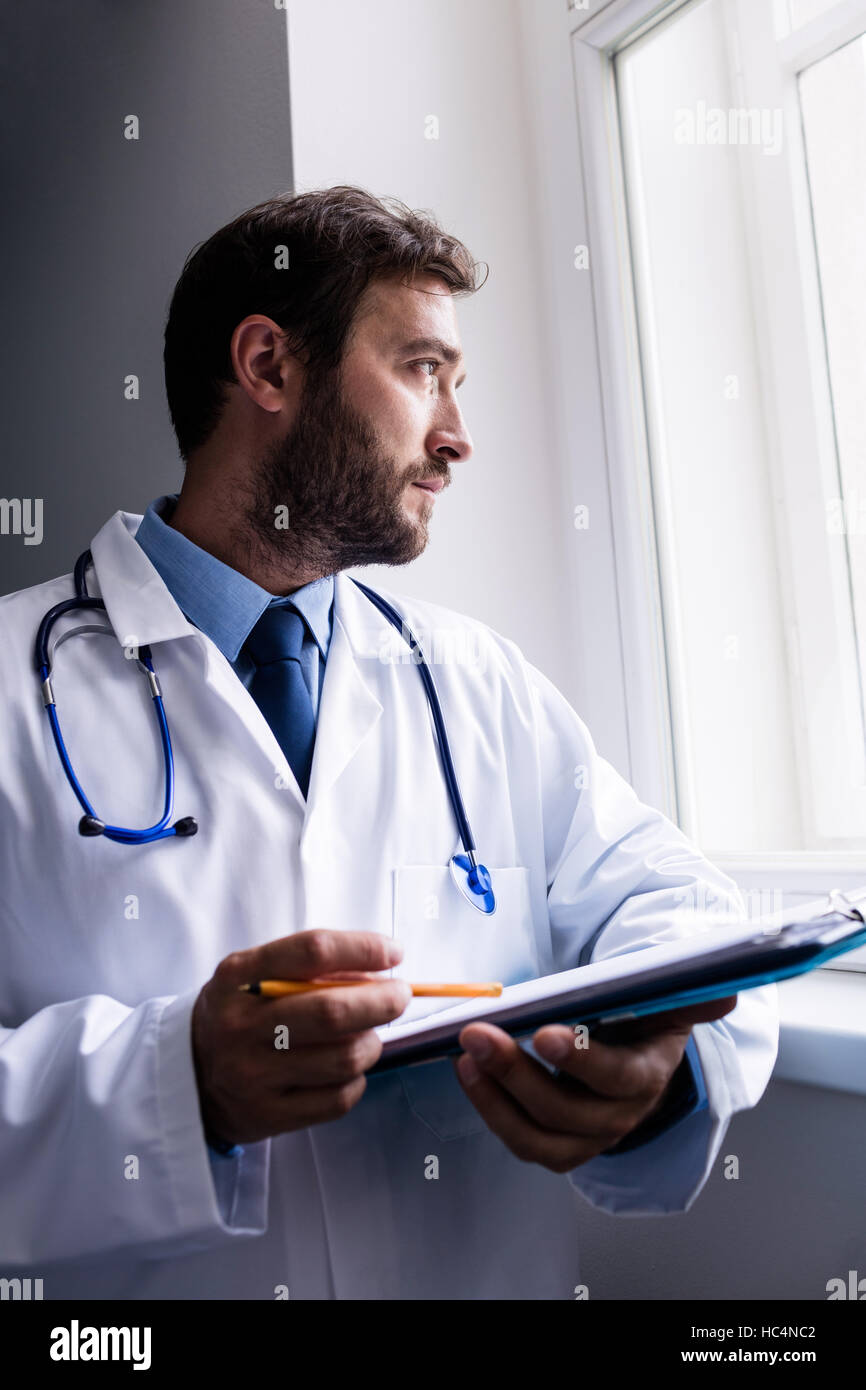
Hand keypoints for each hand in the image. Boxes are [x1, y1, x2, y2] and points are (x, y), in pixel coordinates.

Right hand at [192, 931, 410, 1144]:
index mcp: (239, 977)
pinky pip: (338, 1099)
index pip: (311, 951)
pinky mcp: (268, 1115)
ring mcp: (252, 1075)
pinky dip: (357, 1079)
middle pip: (331, 1011)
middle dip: (382, 1001)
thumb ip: (308, 966)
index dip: (362, 949)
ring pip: (343, 1058)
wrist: (189, 1076)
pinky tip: (347, 1068)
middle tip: (399, 995)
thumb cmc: (240, 1014)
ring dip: (372, 1042)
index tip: (393, 953)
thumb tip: (379, 971)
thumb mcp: (254, 974)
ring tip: (367, 1033)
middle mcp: (241, 1025)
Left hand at [453, 996, 737, 1171]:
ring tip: (466, 1055)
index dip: (580, 1060)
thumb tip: (724, 992)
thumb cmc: (642, 1020)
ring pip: (538, 1138)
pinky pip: (522, 1140)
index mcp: (650, 1073)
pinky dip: (491, 1109)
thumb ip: (690, 992)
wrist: (637, 1055)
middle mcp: (621, 1115)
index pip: (617, 1076)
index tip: (544, 1033)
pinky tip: (469, 1073)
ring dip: (495, 1098)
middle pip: (566, 1111)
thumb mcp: (667, 1000)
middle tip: (479, 1035)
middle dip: (516, 1072)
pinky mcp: (560, 1146)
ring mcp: (588, 1137)